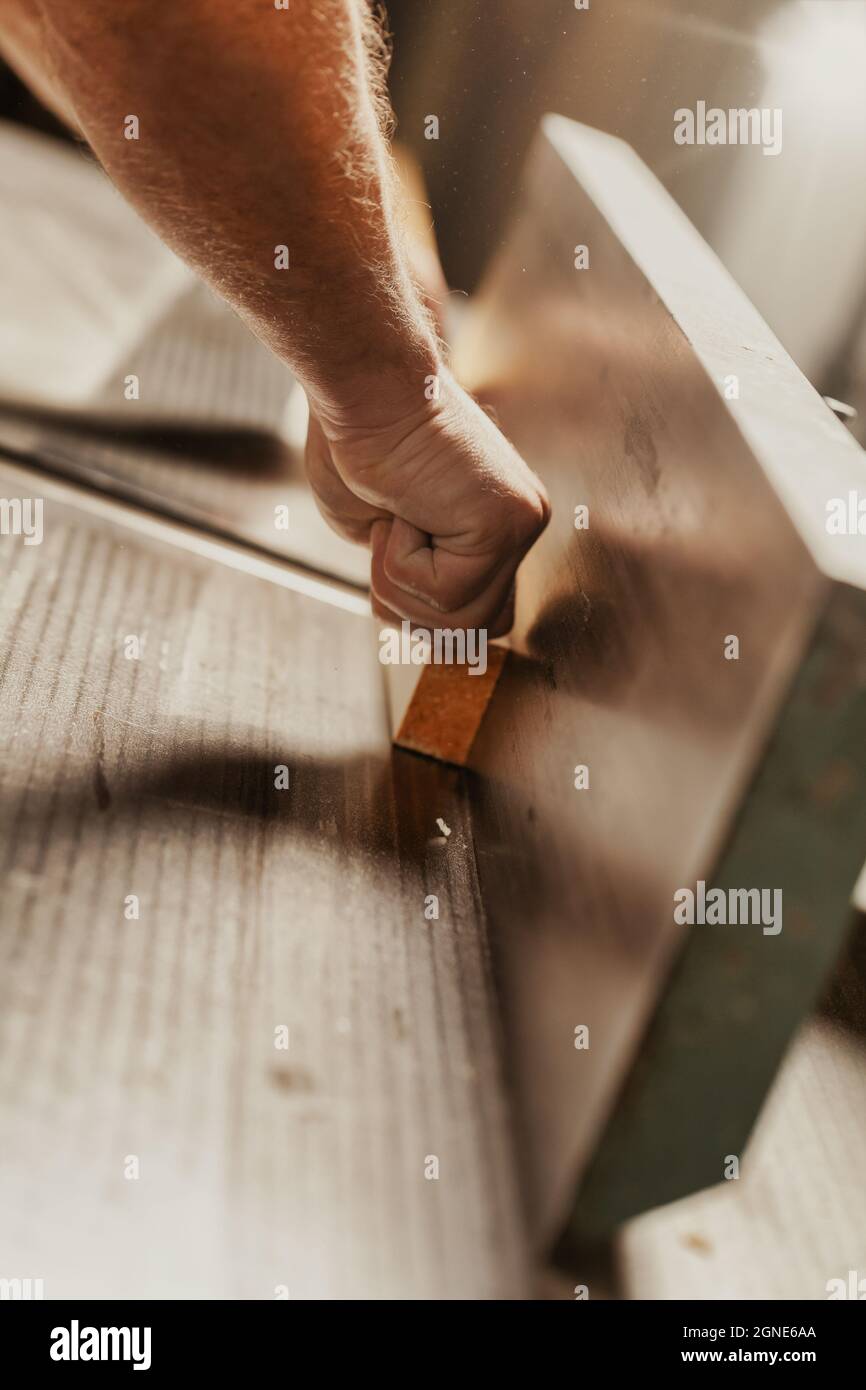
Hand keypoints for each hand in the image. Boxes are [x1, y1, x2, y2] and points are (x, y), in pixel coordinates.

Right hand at [304, 367, 549, 635]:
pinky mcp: (507, 525)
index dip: (426, 613)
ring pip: (461, 623)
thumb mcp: (378, 535)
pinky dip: (401, 561)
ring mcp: (521, 525)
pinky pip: (448, 594)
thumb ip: (414, 581)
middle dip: (412, 607)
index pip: (481, 618)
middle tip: (386, 537)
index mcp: (498, 525)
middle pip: (476, 631)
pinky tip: (403, 507)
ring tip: (393, 517)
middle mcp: (522, 525)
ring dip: (400, 582)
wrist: (360, 388)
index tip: (391, 551)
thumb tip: (430, 629)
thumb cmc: (355, 444)